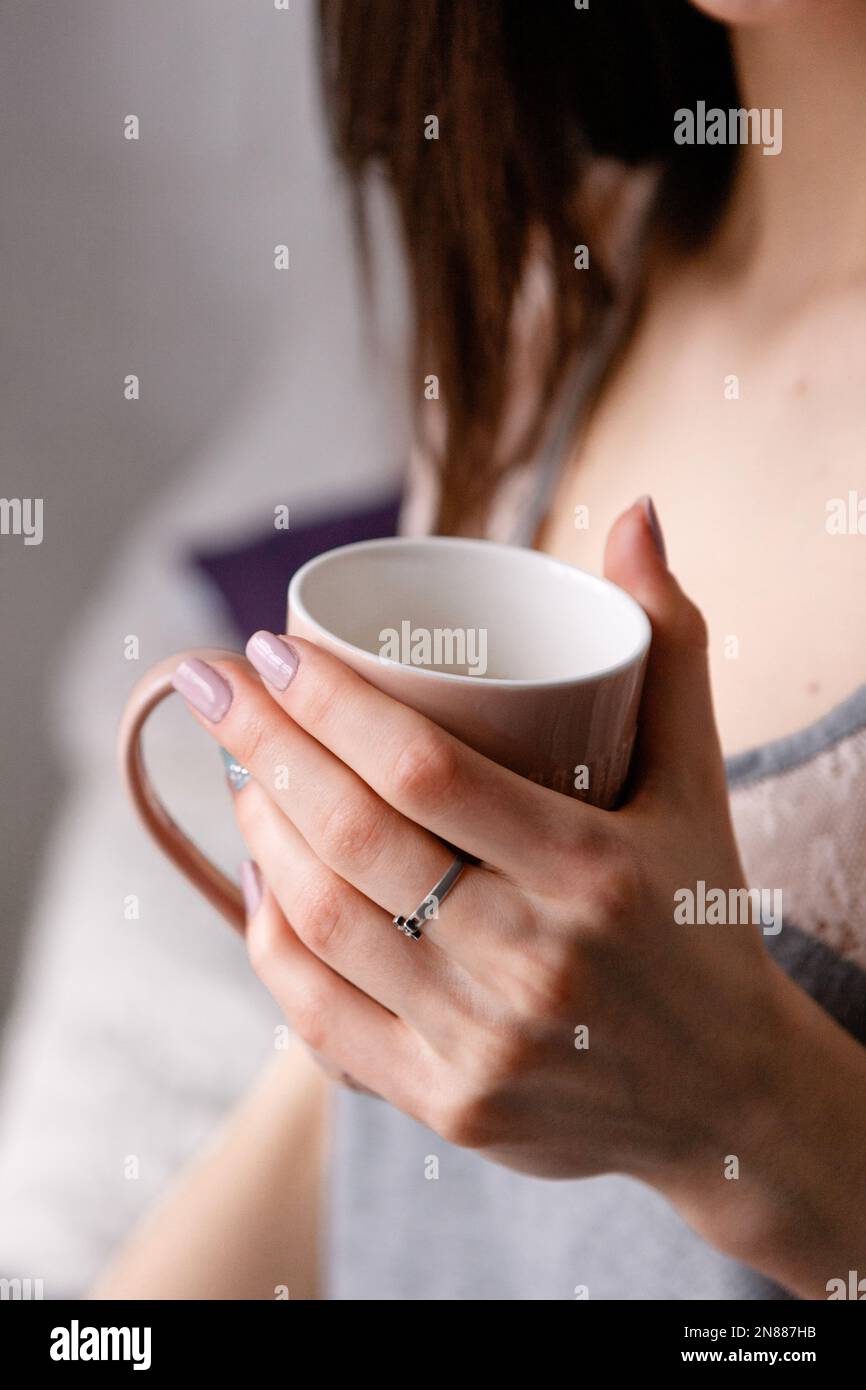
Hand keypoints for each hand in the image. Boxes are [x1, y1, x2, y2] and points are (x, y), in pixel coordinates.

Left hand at [171, 501, 863, 1294]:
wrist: (727, 1098)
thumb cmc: (703, 921)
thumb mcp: (700, 782)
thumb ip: (669, 648)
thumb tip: (637, 516)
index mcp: (595, 875)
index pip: (426, 773)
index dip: (329, 703)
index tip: (271, 649)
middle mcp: (533, 965)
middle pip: (354, 841)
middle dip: (262, 745)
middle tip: (216, 682)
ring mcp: (481, 1045)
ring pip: (324, 924)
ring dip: (258, 830)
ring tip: (239, 764)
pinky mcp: (447, 1104)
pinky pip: (320, 1017)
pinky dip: (272, 938)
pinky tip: (257, 874)